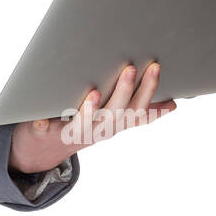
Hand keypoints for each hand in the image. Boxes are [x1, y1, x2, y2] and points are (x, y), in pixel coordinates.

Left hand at [9, 62, 176, 174]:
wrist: (43, 149)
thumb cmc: (84, 124)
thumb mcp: (113, 120)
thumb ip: (141, 112)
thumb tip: (174, 104)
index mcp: (113, 124)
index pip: (137, 109)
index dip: (148, 90)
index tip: (155, 66)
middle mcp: (96, 130)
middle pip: (115, 114)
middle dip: (124, 92)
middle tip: (130, 68)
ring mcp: (70, 133)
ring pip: (84, 124)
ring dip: (90, 111)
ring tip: (95, 92)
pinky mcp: (44, 132)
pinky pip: (44, 129)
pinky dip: (43, 124)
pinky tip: (41, 118)